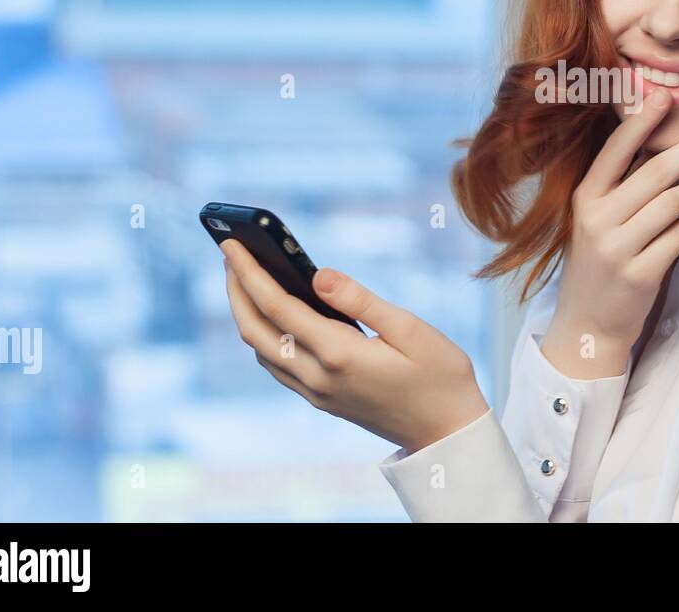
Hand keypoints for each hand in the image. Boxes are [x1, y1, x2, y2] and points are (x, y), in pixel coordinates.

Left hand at [222, 238, 489, 453]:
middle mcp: (319, 377)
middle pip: (255, 331)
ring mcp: (318, 393)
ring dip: (247, 313)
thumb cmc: (441, 377)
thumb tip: (318, 274)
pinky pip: (279, 366)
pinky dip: (265, 335)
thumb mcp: (411, 329)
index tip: (230, 245)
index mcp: (339, 354)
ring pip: (262, 351)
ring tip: (248, 277)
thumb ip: (361, 300)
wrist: (448, 433)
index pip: (278, 307)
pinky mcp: (323, 400)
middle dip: (236, 290)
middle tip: (231, 254)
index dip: (249, 273)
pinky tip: (275, 315)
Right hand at [545, 87, 678, 373]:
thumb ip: (622, 187)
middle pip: (655, 172)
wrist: (587, 322)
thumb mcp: (597, 220)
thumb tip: (669, 146)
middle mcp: (598, 219)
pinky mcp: (640, 274)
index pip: (615, 151)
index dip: (640, 123)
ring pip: (673, 203)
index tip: (665, 96)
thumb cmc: (600, 261)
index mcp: (585, 198)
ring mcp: (617, 248)